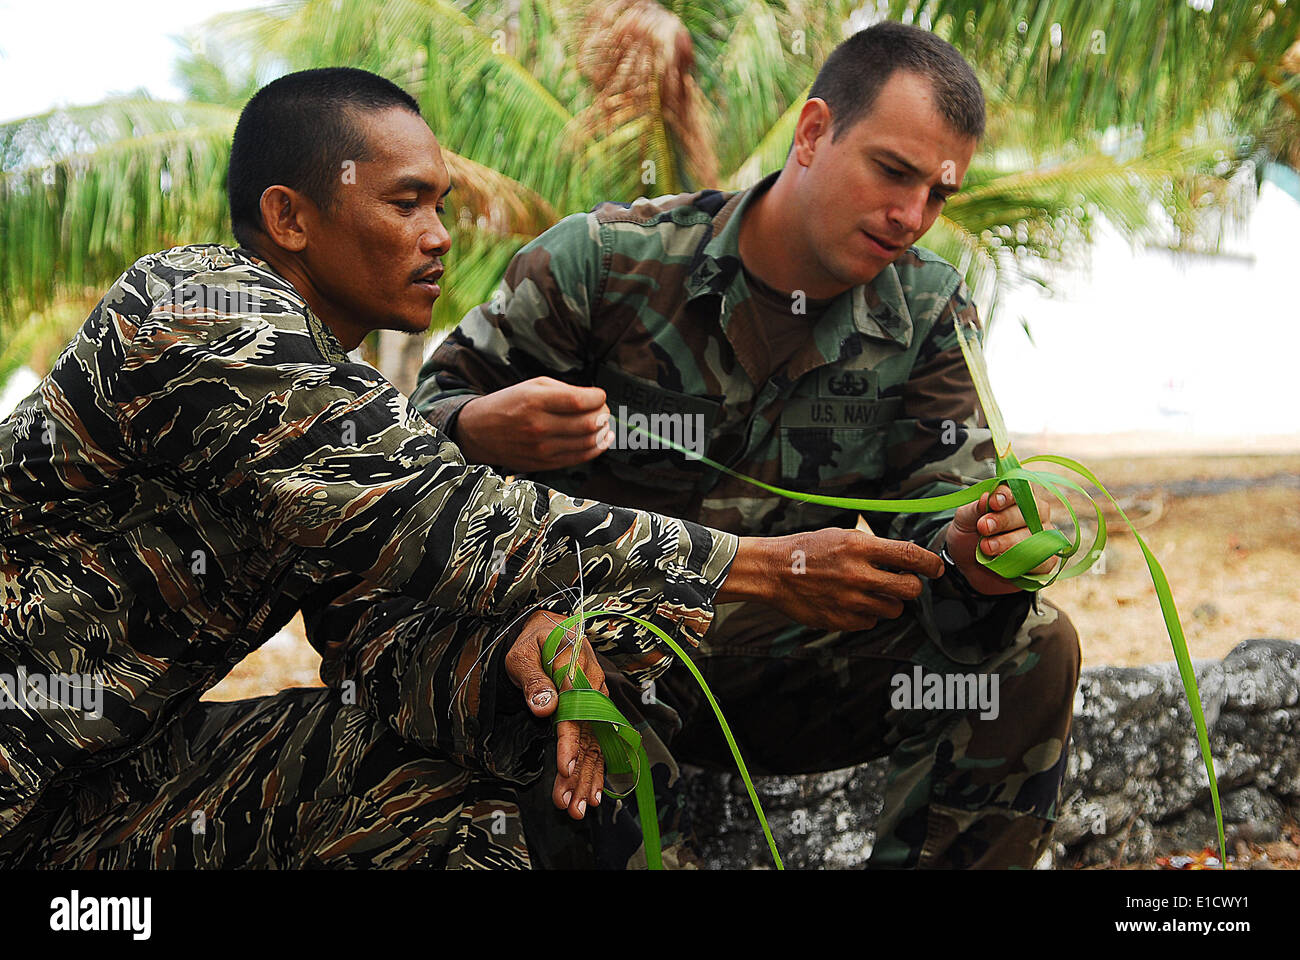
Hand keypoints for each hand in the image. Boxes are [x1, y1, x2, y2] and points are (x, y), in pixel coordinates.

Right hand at [455, 376, 612, 471]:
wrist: (479, 432)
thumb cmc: (509, 404)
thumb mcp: (532, 385)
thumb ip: (564, 390)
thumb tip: (594, 399)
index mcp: (535, 401)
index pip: (579, 401)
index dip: (598, 397)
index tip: (600, 395)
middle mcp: (538, 426)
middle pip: (587, 423)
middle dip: (603, 415)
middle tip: (603, 410)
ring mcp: (542, 448)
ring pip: (587, 442)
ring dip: (602, 432)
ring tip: (604, 424)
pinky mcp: (544, 464)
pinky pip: (579, 458)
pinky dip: (596, 449)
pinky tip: (602, 440)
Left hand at [503, 608, 606, 819]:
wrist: (552, 628)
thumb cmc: (533, 641)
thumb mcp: (522, 653)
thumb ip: (533, 679)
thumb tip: (544, 706)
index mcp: (574, 668)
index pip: (574, 710)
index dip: (570, 741)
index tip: (565, 769)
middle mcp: (592, 687)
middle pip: (590, 735)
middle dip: (581, 774)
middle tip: (572, 806)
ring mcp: (597, 700)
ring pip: (596, 743)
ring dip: (589, 778)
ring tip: (580, 809)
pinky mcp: (596, 710)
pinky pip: (599, 742)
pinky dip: (597, 768)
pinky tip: (595, 792)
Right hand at [717, 527, 944, 631]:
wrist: (773, 571)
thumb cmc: (808, 549)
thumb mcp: (841, 535)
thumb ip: (873, 546)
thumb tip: (905, 556)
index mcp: (860, 547)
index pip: (910, 556)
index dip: (930, 564)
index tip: (936, 568)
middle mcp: (858, 575)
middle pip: (909, 589)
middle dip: (911, 586)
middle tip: (902, 582)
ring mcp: (849, 600)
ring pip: (893, 609)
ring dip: (888, 601)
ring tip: (870, 592)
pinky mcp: (841, 620)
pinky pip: (870, 622)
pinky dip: (867, 614)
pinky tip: (851, 603)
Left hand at [945, 483, 1058, 594]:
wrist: (969, 566)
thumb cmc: (970, 536)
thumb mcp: (964, 520)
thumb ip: (974, 508)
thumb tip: (986, 496)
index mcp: (1016, 496)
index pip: (1019, 488)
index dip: (1007, 495)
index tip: (992, 502)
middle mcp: (1034, 513)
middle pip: (1030, 511)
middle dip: (1005, 520)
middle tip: (984, 528)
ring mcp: (1042, 536)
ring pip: (1035, 536)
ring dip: (1010, 542)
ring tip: (986, 547)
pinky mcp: (1045, 560)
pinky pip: (1043, 560)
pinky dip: (1023, 561)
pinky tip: (1004, 561)